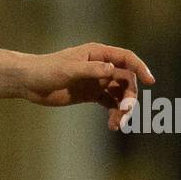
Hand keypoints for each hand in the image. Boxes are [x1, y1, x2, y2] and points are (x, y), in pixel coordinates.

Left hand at [20, 42, 154, 129]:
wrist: (30, 82)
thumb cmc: (47, 70)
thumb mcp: (69, 69)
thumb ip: (91, 70)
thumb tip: (113, 69)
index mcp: (97, 54)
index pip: (125, 58)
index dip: (140, 67)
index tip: (150, 81)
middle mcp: (101, 66)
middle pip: (126, 80)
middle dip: (129, 96)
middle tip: (125, 112)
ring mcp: (97, 81)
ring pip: (120, 94)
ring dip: (123, 109)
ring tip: (118, 124)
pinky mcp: (91, 94)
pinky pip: (110, 104)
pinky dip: (115, 114)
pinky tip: (113, 125)